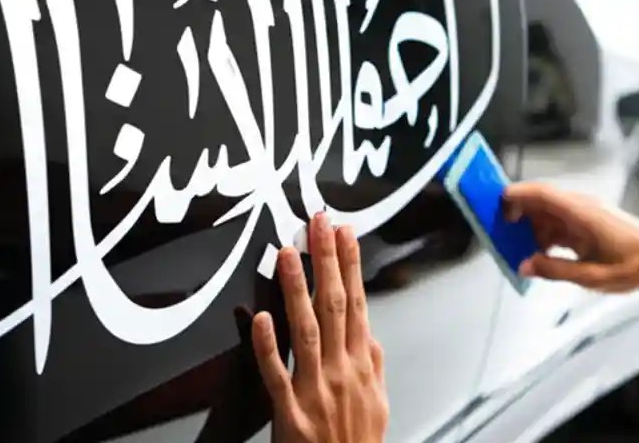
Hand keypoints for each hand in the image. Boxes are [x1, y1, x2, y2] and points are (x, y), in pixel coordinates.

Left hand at [251, 213, 387, 442]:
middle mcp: (342, 373)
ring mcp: (316, 392)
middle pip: (333, 306)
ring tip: (285, 253)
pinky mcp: (291, 415)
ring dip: (295, 290)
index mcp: (361, 366)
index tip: (343, 232)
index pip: (355, 303)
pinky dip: (269, 346)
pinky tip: (261, 318)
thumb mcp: (377, 403)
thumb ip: (372, 365)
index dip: (349, 265)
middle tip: (316, 223)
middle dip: (325, 261)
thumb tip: (369, 332)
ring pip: (305, 331)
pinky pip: (275, 375)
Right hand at [504, 182, 638, 292]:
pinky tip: (543, 254)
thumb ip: (553, 270)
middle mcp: (582, 206)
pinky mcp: (591, 222)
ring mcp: (587, 213)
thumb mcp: (589, 275)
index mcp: (580, 212)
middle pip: (541, 201)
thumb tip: (524, 266)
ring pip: (550, 213)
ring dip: (533, 228)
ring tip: (521, 250)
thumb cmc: (633, 265)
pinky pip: (562, 222)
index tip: (496, 205)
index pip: (540, 193)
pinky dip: (548, 234)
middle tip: (501, 233)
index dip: (516, 195)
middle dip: (519, 214)